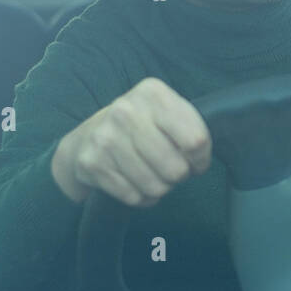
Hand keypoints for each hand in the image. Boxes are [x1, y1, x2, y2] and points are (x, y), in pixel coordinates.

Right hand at [51, 77, 212, 205]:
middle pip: (176, 169)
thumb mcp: (169, 113)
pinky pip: (134, 197)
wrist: (89, 135)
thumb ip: (190, 130)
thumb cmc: (143, 125)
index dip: (201, 158)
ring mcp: (106, 138)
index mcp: (153, 93)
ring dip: (160, 188)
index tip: (195, 160)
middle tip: (173, 168)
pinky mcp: (92, 163)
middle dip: (180, 175)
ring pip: (155, 187)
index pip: (195, 140)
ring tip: (154, 174)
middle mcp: (126, 112)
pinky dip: (141, 197)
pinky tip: (136, 182)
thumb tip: (197, 163)